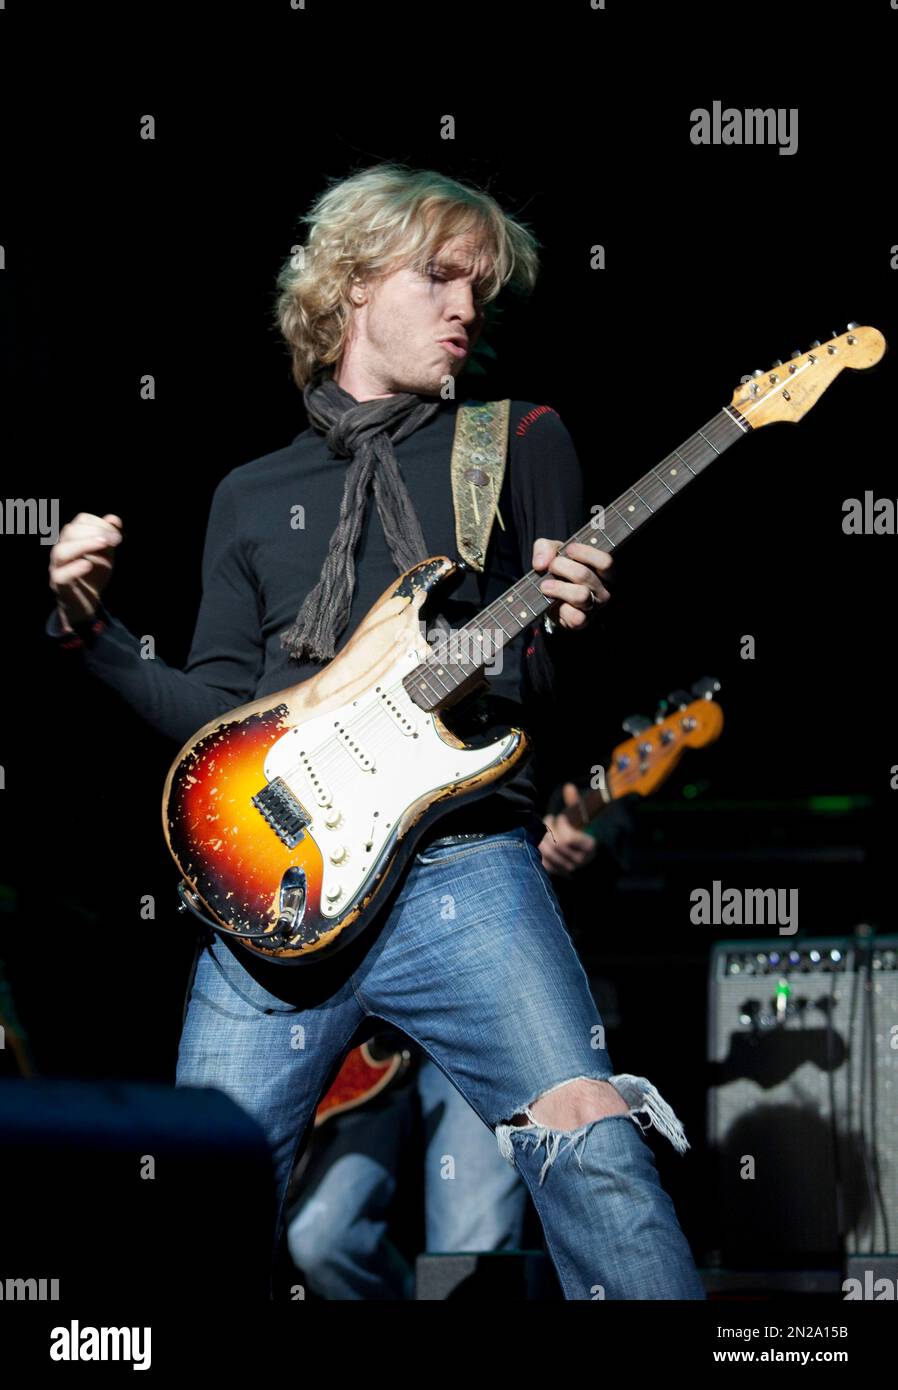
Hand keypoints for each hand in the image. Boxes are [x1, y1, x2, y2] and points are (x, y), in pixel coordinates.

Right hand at [49, 512, 122, 630]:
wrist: (84, 604)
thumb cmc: (93, 575)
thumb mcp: (105, 555)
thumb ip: (108, 537)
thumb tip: (114, 519)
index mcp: (72, 539)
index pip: (80, 521)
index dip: (98, 522)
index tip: (116, 530)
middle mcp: (61, 550)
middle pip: (69, 532)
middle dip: (94, 531)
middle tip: (115, 539)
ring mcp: (57, 567)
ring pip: (61, 551)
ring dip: (84, 545)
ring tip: (103, 544)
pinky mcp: (59, 585)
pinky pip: (61, 575)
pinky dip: (74, 568)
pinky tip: (87, 565)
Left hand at [532, 538, 611, 628]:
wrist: (550, 600)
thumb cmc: (559, 572)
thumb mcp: (553, 552)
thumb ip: (545, 548)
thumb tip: (541, 564)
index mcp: (604, 572)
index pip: (605, 561)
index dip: (585, 553)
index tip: (569, 549)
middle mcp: (604, 590)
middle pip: (584, 575)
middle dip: (561, 566)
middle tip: (551, 567)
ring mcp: (594, 607)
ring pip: (580, 595)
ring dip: (558, 587)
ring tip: (545, 585)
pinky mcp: (582, 622)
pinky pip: (574, 615)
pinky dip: (560, 607)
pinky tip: (553, 601)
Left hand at [538, 782, 597, 876]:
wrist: (583, 852)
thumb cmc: (581, 829)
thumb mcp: (581, 817)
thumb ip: (575, 803)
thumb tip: (568, 787)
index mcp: (589, 846)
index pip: (570, 838)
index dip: (562, 826)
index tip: (560, 817)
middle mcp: (580, 860)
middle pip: (557, 845)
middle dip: (550, 830)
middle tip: (549, 820)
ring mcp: (568, 868)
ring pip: (548, 853)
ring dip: (542, 838)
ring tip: (543, 829)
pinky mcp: (557, 872)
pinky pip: (543, 862)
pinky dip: (539, 850)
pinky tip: (540, 839)